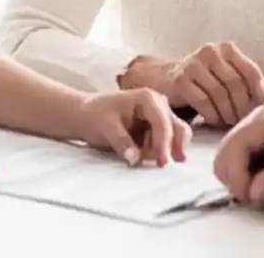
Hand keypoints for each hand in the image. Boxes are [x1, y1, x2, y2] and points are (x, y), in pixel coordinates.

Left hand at [73, 89, 191, 166]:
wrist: (86, 114)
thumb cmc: (94, 115)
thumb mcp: (105, 127)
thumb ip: (121, 141)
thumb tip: (135, 158)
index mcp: (148, 98)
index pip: (163, 122)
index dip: (164, 144)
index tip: (162, 163)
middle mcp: (159, 104)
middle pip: (177, 128)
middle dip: (171, 147)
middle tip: (160, 164)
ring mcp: (160, 115)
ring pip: (174, 137)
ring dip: (159, 150)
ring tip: (135, 151)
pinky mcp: (158, 127)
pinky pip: (166, 143)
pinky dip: (156, 151)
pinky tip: (138, 150)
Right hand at [122, 43, 263, 126]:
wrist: (166, 79)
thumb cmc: (204, 82)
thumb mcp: (226, 74)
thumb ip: (245, 82)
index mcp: (227, 48)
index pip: (251, 71)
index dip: (259, 93)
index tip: (260, 110)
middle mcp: (210, 51)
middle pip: (236, 83)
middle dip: (243, 106)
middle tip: (244, 121)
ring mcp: (193, 64)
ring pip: (220, 93)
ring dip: (228, 113)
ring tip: (230, 122)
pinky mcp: (180, 79)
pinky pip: (203, 101)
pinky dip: (212, 115)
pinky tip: (215, 121)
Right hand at [214, 100, 263, 203]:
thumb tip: (251, 192)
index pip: (234, 147)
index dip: (236, 177)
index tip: (248, 198)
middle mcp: (260, 112)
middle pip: (224, 151)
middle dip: (234, 178)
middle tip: (254, 196)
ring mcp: (257, 119)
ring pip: (227, 154)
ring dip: (238, 176)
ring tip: (260, 188)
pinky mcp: (257, 130)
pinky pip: (236, 154)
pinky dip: (242, 171)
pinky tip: (261, 177)